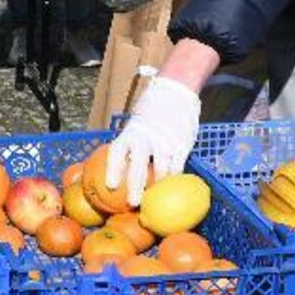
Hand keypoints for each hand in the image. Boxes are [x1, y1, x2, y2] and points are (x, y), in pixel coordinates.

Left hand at [104, 75, 202, 206]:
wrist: (176, 90)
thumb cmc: (150, 113)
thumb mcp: (135, 124)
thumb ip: (128, 144)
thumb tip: (111, 169)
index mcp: (130, 132)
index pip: (118, 152)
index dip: (114, 170)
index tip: (111, 186)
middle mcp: (146, 137)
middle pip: (139, 166)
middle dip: (135, 186)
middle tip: (134, 203)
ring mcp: (165, 141)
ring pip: (161, 169)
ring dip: (158, 185)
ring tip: (155, 198)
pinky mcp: (182, 143)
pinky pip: (178, 166)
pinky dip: (174, 177)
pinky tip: (171, 185)